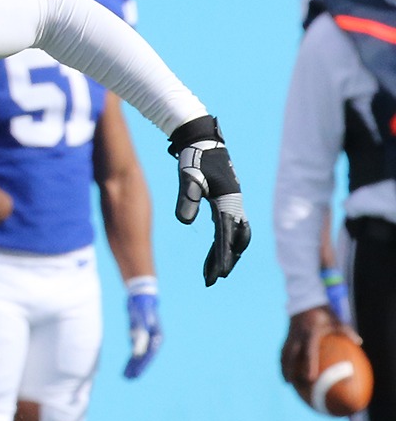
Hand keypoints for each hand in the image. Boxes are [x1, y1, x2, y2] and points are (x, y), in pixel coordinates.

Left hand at [124, 283, 161, 379]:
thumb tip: (139, 345)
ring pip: (141, 356)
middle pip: (146, 357)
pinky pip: (136, 351)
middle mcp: (154, 340)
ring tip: (126, 377)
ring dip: (134, 366)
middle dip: (138, 368)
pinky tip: (127, 367)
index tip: (135, 373)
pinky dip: (131, 359)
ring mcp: (147, 339)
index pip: (149, 354)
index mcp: (157, 337)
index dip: (142, 364)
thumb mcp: (141, 317)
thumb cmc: (142, 307)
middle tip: (129, 379)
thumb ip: (142, 330)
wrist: (141, 298)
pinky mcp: (140, 338)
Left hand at [168, 115, 248, 285]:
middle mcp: (235, 204)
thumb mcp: (189, 178)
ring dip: (227, 253)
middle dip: (227, 260)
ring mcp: (233, 203)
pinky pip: (228, 227)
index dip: (221, 257)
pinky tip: (215, 252)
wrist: (202, 141)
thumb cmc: (195, 159)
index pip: (225, 236)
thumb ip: (186, 198)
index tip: (216, 275)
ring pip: (236, 235)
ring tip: (215, 271)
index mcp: (229, 201)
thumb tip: (184, 222)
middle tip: (214, 279)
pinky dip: (223, 241)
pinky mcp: (226, 201)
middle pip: (236, 240)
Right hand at [280, 306, 354, 386]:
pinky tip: (285, 371)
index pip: (308, 352)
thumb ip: (347, 331)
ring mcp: (290, 337)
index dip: (309, 366)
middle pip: (290, 357)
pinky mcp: (287, 337)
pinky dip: (283, 363)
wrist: (305, 302)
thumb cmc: (324, 313)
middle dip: (290, 371)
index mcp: (310, 333)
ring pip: (284, 356)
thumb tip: (359, 342)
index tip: (310, 378)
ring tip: (286, 382)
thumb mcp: (336, 320)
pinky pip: (283, 352)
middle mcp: (298, 336)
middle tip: (292, 384)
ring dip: (283, 369)